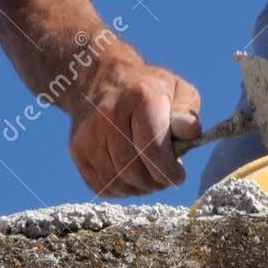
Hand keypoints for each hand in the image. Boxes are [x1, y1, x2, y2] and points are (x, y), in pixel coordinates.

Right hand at [68, 58, 200, 196]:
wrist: (99, 79)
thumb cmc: (148, 90)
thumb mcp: (176, 90)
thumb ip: (186, 113)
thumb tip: (189, 132)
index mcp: (140, 97)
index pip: (153, 150)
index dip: (169, 171)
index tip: (178, 175)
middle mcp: (109, 114)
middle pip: (134, 171)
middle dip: (156, 182)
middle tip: (165, 177)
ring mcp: (89, 134)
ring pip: (118, 182)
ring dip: (140, 187)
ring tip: (150, 175)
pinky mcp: (78, 150)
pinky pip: (103, 186)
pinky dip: (122, 188)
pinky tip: (131, 174)